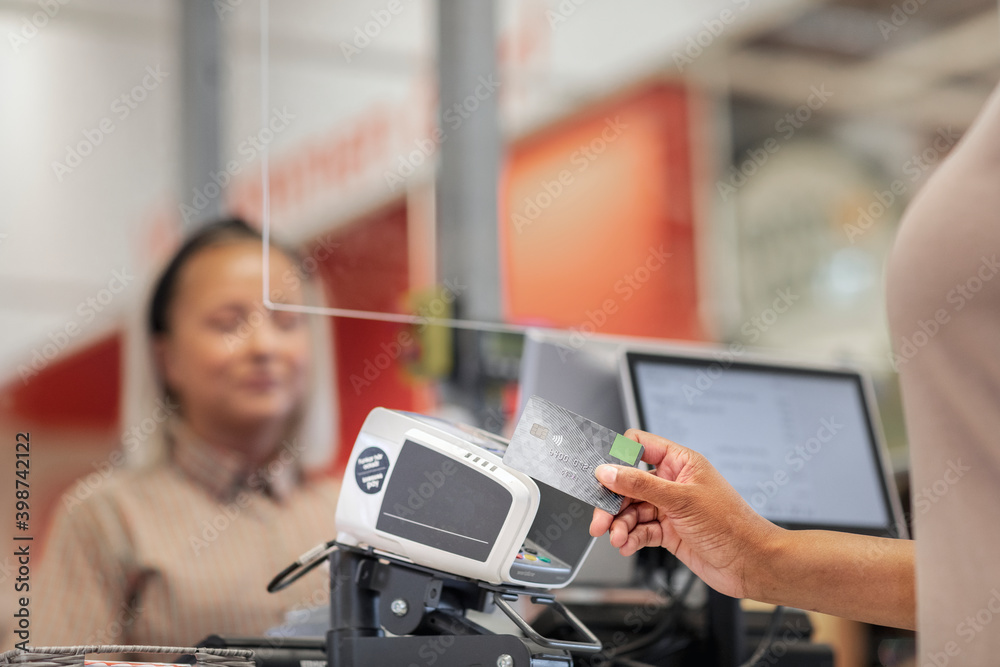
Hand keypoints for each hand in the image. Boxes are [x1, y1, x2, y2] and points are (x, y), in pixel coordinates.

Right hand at [591, 429, 779, 599]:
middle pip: (629, 483)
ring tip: (617, 538)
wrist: (750, 563)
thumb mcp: (680, 499)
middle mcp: (673, 483)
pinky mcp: (669, 531)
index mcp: (680, 462)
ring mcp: (670, 508)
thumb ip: (640, 485)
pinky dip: (631, 538)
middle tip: (601, 519)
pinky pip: (640, 530)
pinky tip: (627, 545)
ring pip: (632, 510)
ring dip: (620, 525)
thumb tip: (608, 471)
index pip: (640, 446)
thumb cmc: (731, 525)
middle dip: (613, 502)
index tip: (604, 475)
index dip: (620, 458)